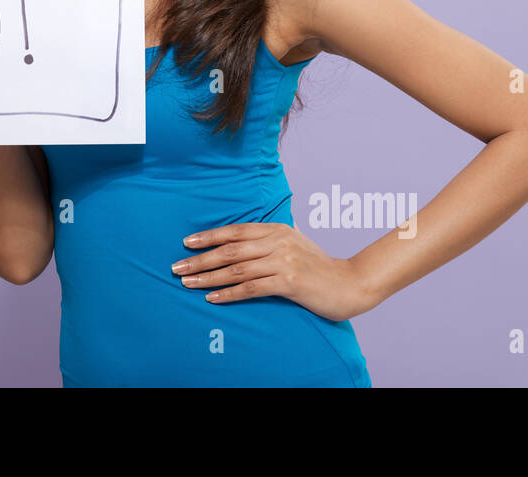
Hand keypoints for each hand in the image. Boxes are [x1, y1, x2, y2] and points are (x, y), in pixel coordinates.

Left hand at [170, 222, 374, 321]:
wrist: (350, 283)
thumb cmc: (317, 267)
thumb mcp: (293, 244)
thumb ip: (269, 241)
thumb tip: (240, 243)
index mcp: (276, 229)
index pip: (235, 231)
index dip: (209, 236)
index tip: (187, 243)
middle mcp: (278, 241)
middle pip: (230, 250)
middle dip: (200, 259)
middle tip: (176, 267)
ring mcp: (283, 261)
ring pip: (237, 269)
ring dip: (208, 277)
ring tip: (188, 283)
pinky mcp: (289, 281)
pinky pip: (252, 288)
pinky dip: (229, 293)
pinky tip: (213, 298)